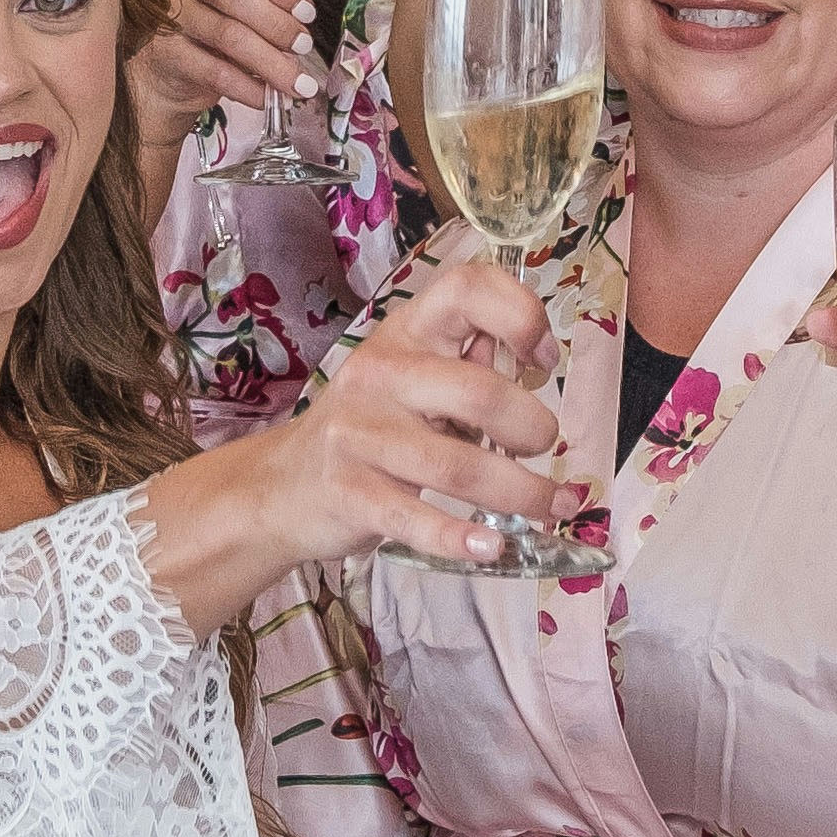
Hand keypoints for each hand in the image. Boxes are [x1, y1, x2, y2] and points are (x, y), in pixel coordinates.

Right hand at [131, 0, 327, 148]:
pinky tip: (267, 95)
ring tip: (297, 82)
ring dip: (269, 62)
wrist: (172, 67)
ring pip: (225, 35)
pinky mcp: (164, 53)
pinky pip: (213, 71)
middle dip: (275, 24)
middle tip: (304, 46)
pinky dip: (247, 87)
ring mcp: (168, 13)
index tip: (308, 12)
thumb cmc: (218, 20)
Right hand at [269, 259, 572, 568]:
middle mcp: (380, 373)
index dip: (520, 316)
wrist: (284, 485)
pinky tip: (492, 546)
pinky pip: (417, 518)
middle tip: (542, 447)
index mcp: (406, 333)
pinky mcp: (351, 494)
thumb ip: (468, 368)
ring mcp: (361, 434)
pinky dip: (462, 538)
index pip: (466, 290)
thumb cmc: (370, 427)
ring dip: (521, 493)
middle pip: (479, 393)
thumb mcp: (412, 381)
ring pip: (459, 466)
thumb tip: (531, 367)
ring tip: (551, 507)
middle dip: (532, 428)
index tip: (544, 360)